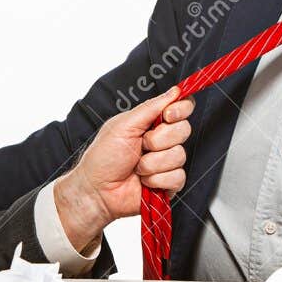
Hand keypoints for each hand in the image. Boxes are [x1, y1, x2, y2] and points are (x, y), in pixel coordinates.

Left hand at [52, 87, 193, 253]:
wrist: (97, 190)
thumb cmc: (104, 156)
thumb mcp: (124, 125)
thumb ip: (151, 108)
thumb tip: (175, 91)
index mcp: (152, 122)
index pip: (182, 108)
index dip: (180, 109)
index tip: (168, 115)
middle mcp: (163, 141)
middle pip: (184, 130)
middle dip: (159, 139)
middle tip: (142, 145)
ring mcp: (167, 162)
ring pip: (179, 155)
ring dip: (153, 162)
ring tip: (137, 167)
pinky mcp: (170, 183)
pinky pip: (177, 177)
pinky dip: (156, 179)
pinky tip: (143, 181)